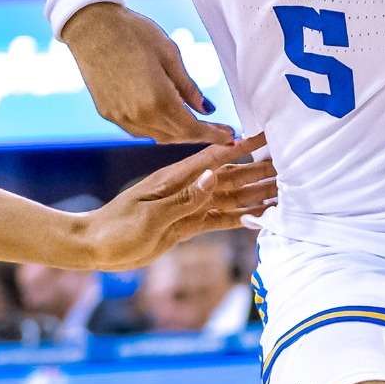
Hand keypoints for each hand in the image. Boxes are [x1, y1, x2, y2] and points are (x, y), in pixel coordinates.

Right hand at [63, 3, 233, 144]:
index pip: (192, 129)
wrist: (91, 27)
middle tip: (218, 130)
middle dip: (199, 135)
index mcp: (157, 100)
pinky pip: (140, 129)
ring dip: (178, 133)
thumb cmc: (133, 33)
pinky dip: (158, 127)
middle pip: (177, 136)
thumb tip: (205, 108)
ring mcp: (121, 117)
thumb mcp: (170, 54)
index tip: (230, 137)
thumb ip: (188, 87)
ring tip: (195, 122)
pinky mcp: (108, 113)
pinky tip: (167, 115)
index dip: (213, 135)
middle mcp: (139, 115)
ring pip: (158, 135)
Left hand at [82, 134, 274, 270]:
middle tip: (290, 166)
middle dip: (259, 172)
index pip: (217, 158)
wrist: (94, 247)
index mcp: (176, 179)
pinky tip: (259, 216)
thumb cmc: (116, 228)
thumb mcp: (149, 215)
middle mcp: (187, 189)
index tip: (268, 136)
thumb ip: (184, 199)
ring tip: (284, 191)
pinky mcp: (185, 226)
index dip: (243, 147)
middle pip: (230, 178)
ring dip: (255, 195)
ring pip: (229, 199)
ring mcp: (187, 207)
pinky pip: (218, 219)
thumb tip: (214, 177)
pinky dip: (240, 218)